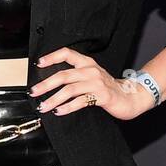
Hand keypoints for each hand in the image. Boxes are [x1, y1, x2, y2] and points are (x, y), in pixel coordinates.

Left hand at [29, 48, 155, 120]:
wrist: (130, 97)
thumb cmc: (107, 89)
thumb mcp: (91, 77)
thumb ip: (75, 77)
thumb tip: (50, 83)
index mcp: (87, 63)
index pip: (67, 53)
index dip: (52, 57)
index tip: (39, 64)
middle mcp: (91, 70)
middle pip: (64, 75)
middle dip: (46, 84)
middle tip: (34, 92)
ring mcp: (97, 83)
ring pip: (70, 89)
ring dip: (54, 99)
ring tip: (44, 106)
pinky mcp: (102, 96)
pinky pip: (81, 101)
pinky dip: (67, 107)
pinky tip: (59, 111)